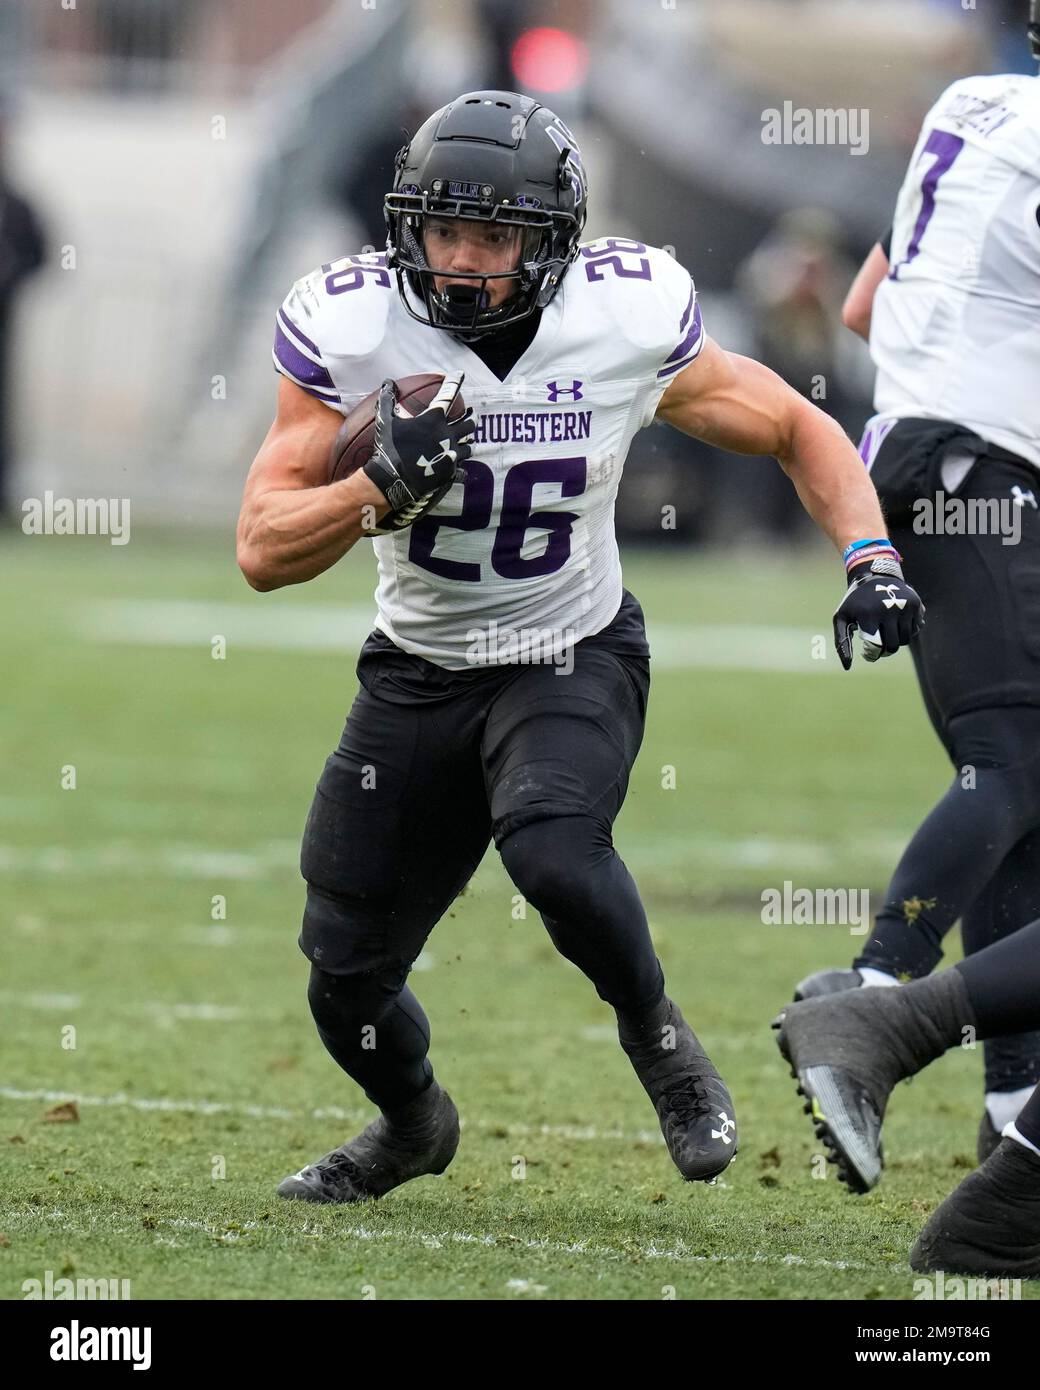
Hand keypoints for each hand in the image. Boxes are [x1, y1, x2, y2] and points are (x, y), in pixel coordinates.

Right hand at [363, 373, 473, 511]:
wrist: (392, 479)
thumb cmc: (388, 447)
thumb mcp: (385, 420)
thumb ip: (387, 399)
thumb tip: (388, 382)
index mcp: (434, 419)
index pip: (449, 393)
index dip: (455, 381)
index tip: (460, 373)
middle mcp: (447, 435)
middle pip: (469, 423)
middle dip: (470, 418)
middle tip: (469, 415)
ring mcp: (451, 455)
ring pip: (468, 446)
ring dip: (467, 442)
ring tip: (466, 441)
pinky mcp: (450, 472)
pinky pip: (462, 468)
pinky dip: (461, 466)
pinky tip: (459, 466)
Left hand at [833, 555, 923, 669]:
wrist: (874, 574)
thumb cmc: (855, 601)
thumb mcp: (841, 617)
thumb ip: (841, 641)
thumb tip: (847, 666)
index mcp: (868, 615)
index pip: (876, 647)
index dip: (872, 653)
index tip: (866, 652)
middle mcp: (888, 610)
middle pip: (893, 645)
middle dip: (885, 650)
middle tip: (879, 646)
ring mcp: (904, 606)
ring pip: (906, 639)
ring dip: (896, 640)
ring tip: (886, 634)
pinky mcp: (916, 604)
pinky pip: (916, 628)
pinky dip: (907, 630)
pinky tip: (896, 623)